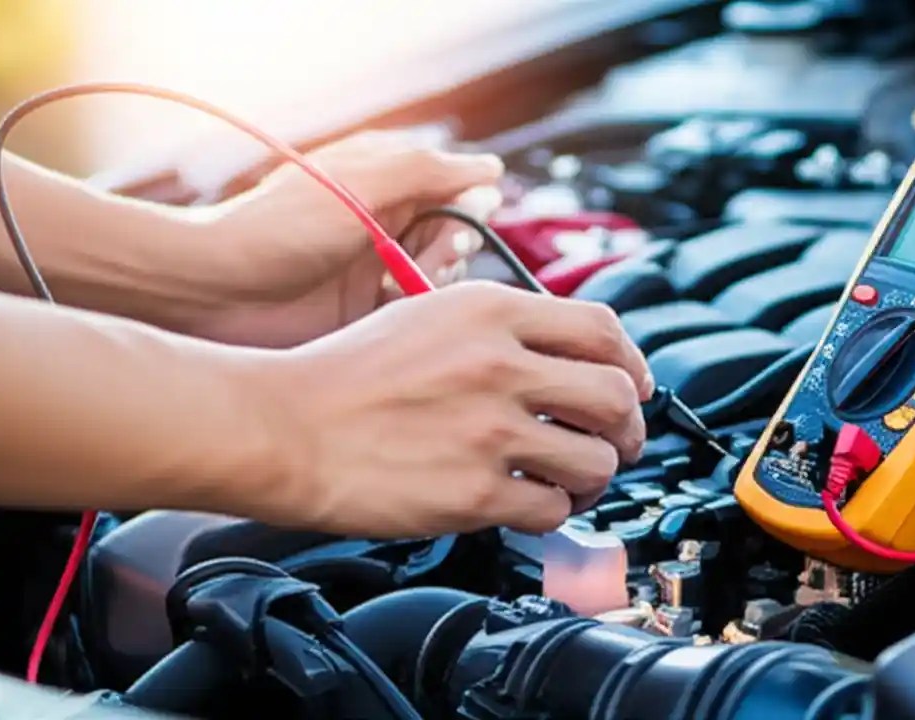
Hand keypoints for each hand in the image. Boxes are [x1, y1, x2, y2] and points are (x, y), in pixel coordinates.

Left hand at [189, 130, 503, 346]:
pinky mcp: (363, 315)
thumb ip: (427, 172)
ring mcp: (372, 271)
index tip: (464, 220)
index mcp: (380, 183)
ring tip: (401, 283)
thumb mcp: (359, 184)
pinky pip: (413, 315)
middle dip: (453, 245)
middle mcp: (380, 225)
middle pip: (452, 235)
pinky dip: (416, 314)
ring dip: (433, 280)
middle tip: (433, 256)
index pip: (452, 189)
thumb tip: (492, 171)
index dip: (466, 206)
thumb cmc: (275, 228)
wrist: (211, 291)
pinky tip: (392, 309)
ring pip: (438, 277)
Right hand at [241, 282, 653, 537]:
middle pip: (615, 396)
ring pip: (596, 459)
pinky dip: (551, 512)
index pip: (602, 329)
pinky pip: (553, 509)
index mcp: (490, 311)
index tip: (632, 387)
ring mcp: (490, 431)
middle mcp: (500, 364)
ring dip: (594, 475)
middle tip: (616, 443)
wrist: (282, 427)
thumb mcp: (428, 316)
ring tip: (570, 478)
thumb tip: (567, 357)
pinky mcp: (474, 493)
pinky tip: (528, 503)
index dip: (631, 364)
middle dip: (628, 428)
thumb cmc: (345, 376)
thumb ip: (500, 328)